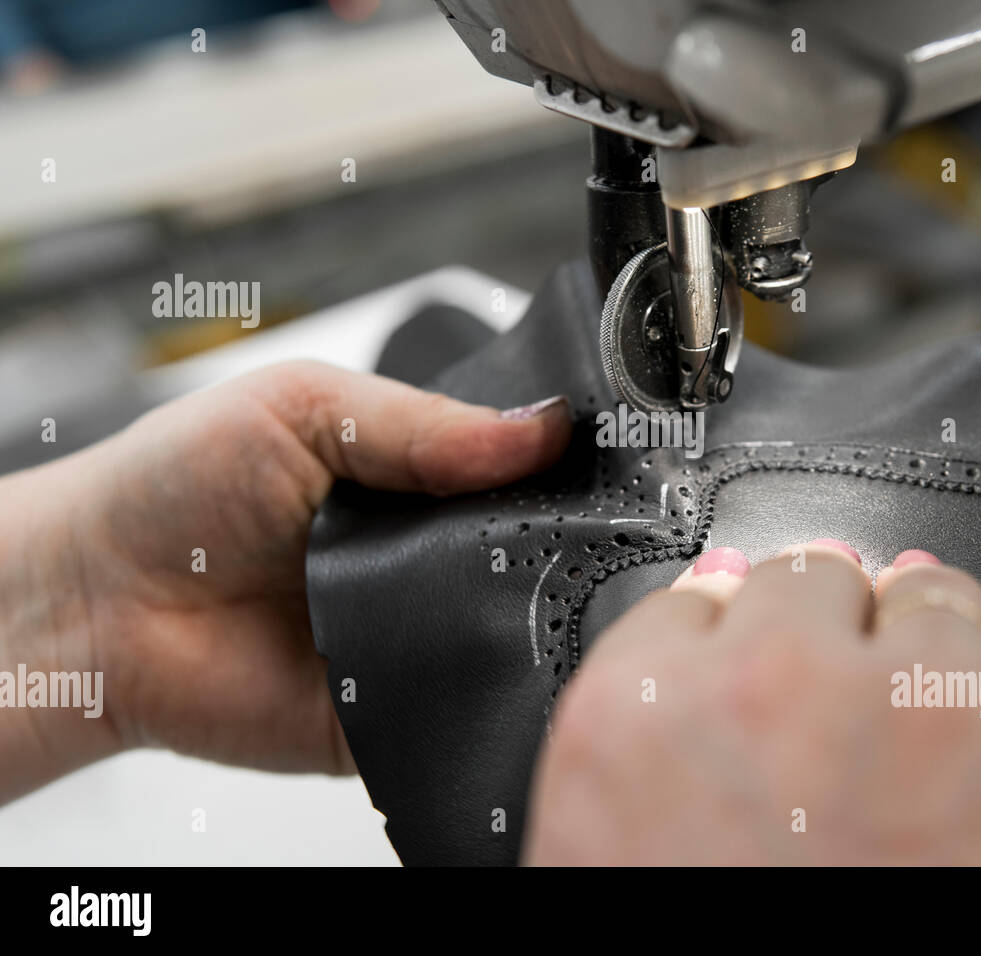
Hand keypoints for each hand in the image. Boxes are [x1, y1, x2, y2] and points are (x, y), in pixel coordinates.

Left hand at [0, 362, 569, 801]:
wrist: (94, 604)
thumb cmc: (173, 488)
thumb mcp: (304, 408)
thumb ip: (423, 423)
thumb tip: (539, 430)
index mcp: (414, 481)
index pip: (517, 474)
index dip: (550, 463)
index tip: (577, 450)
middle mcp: (421, 559)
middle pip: (524, 552)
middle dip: (531, 535)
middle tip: (503, 516)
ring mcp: (411, 636)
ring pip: (503, 629)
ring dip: (496, 606)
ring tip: (450, 575)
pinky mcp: (390, 713)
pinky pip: (455, 703)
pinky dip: (462, 682)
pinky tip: (441, 643)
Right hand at [524, 543, 980, 864]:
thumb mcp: (620, 866)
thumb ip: (642, 747)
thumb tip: (690, 645)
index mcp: (638, 723)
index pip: (694, 597)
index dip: (735, 625)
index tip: (759, 646)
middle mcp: (781, 687)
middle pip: (810, 579)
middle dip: (829, 628)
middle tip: (847, 707)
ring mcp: (932, 706)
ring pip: (933, 595)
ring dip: (930, 639)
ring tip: (932, 726)